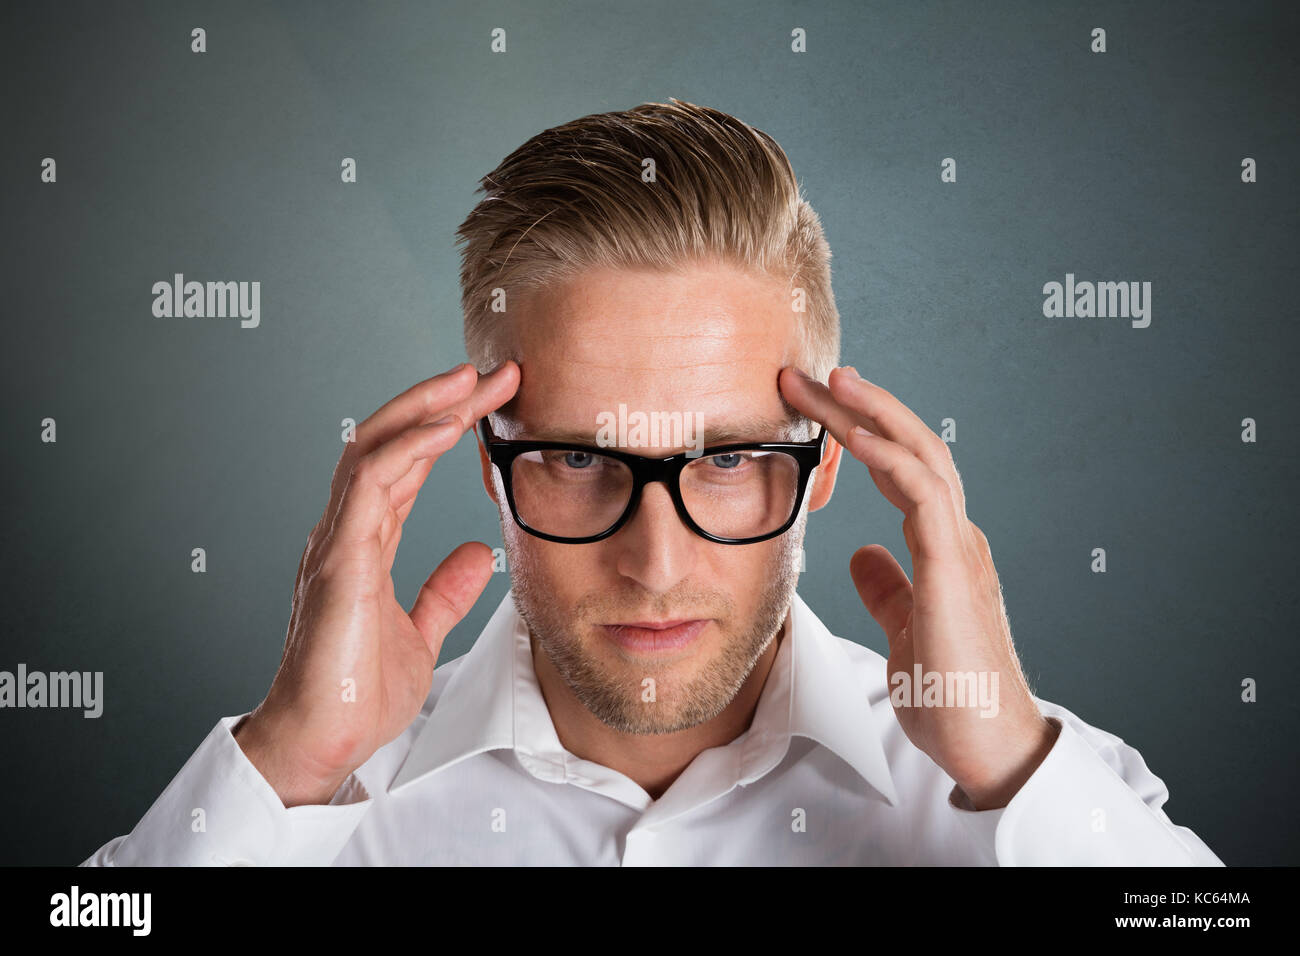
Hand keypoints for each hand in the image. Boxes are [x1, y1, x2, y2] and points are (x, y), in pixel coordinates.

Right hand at [235, 360, 520, 806]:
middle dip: (439, 401)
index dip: (446, 428)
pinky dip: (406, 449)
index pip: (407, 466)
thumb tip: (477, 553)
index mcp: (366, 543)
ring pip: (373, 449)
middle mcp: (346, 531)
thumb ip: (444, 591)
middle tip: (494, 372)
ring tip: (471, 380)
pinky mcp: (338, 560)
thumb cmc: (356, 692)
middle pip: (390, 442)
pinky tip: (444, 428)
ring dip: (424, 408)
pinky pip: (370, 486)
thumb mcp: (420, 634)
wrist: (322, 741)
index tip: (493, 401)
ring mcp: (337, 541)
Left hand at [779, 365, 1058, 809]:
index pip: (900, 470)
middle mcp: (956, 537)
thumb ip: (887, 588)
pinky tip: (854, 436)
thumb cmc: (951, 694)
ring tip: (829, 382)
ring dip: (871, 415)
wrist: (989, 749)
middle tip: (806, 375)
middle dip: (857, 407)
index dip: (860, 433)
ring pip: (920, 457)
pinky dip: (890, 460)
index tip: (813, 408)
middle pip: (909, 449)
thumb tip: (860, 555)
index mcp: (942, 548)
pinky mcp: (954, 572)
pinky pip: (924, 498)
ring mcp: (960, 550)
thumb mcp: (902, 630)